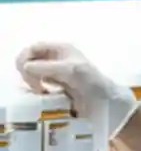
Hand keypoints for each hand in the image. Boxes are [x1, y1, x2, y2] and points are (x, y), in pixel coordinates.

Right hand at [15, 42, 138, 137]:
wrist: (106, 102)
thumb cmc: (91, 82)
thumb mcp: (69, 70)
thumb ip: (46, 67)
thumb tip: (24, 67)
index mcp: (61, 49)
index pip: (33, 48)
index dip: (26, 59)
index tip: (26, 73)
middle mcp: (58, 58)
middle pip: (30, 60)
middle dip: (28, 72)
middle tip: (36, 86)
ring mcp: (57, 72)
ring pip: (33, 73)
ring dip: (32, 81)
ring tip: (40, 91)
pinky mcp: (58, 86)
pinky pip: (39, 85)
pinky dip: (37, 89)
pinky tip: (43, 94)